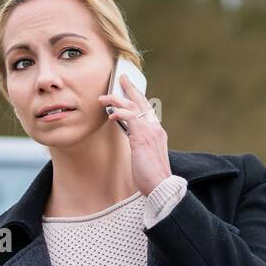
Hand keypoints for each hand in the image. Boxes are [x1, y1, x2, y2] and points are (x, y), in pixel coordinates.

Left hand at [98, 73, 170, 195]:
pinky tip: (110, 114)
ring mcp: (150, 131)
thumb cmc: (152, 177)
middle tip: (121, 78)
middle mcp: (155, 128)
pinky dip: (118, 112)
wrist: (161, 187)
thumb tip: (133, 137)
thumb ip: (141, 143)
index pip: (148, 109)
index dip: (139, 98)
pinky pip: (129, 117)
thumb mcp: (147, 156)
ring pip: (132, 106)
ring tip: (104, 98)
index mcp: (158, 132)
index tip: (131, 90)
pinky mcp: (141, 137)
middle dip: (130, 88)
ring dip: (116, 99)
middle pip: (142, 101)